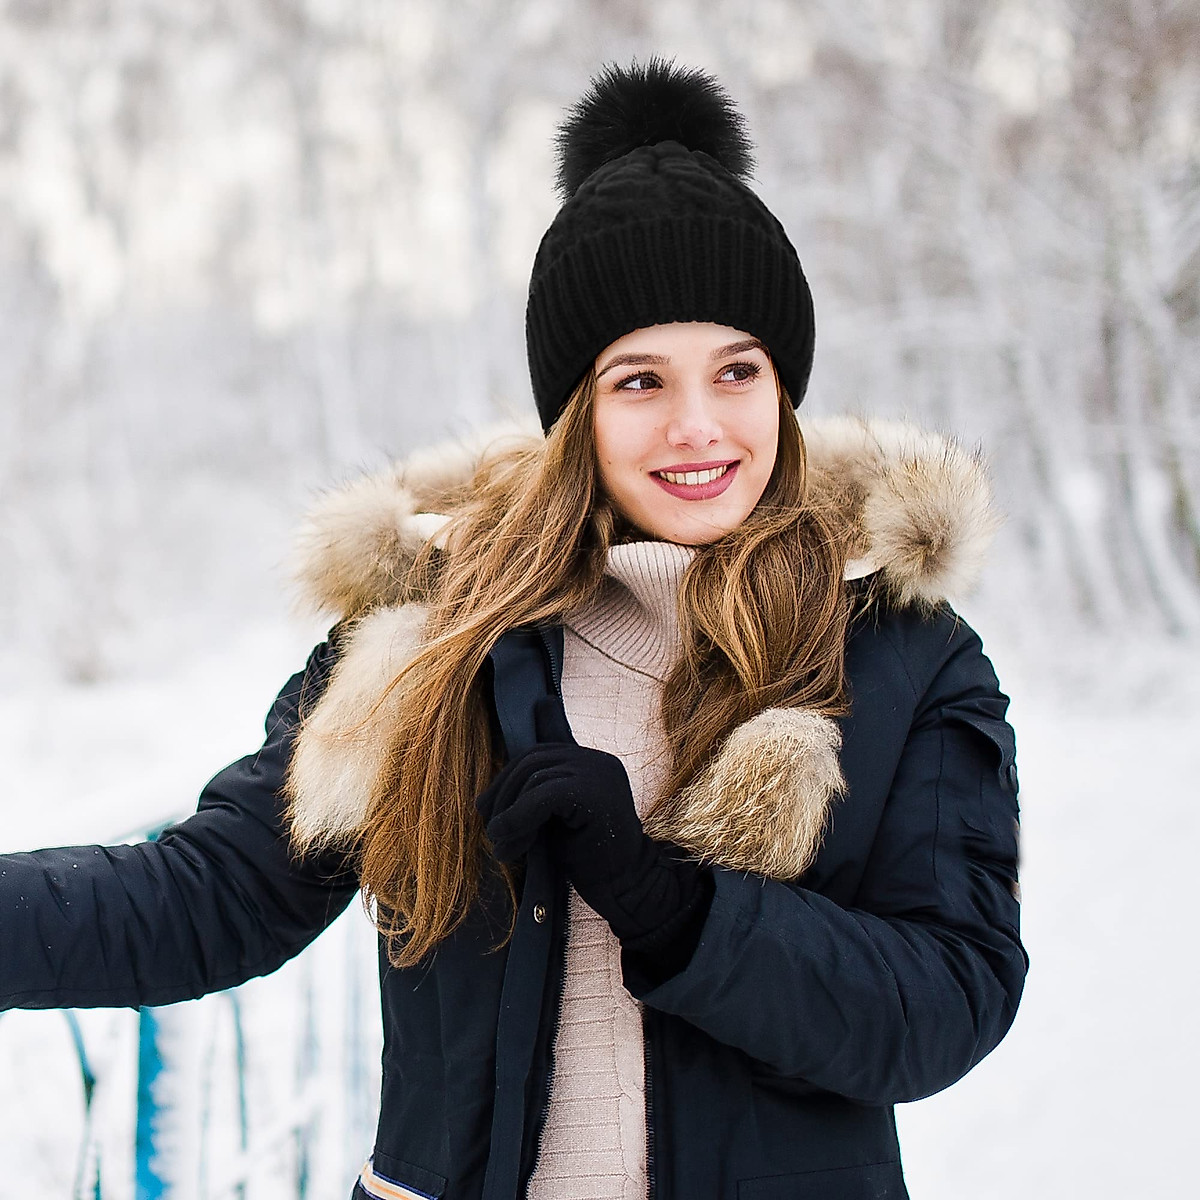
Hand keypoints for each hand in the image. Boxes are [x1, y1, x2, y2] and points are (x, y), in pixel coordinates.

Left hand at [475, 696, 712, 949]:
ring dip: (509, 814)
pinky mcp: (595, 791)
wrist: (626, 887)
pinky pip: (543, 795)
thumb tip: (493, 785)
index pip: (540, 750)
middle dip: (502, 795)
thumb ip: (537, 794)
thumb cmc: (589, 858)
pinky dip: (518, 819)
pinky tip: (509, 843)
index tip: (486, 799)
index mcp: (590, 762)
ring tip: (502, 847)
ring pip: (534, 777)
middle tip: (491, 832)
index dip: (509, 772)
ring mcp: (599, 772)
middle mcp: (596, 760)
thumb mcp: (556, 818)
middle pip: (531, 761)